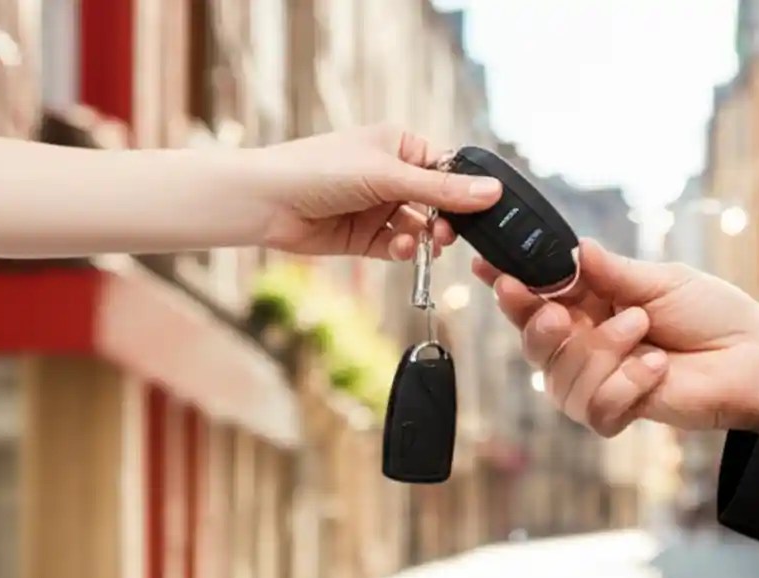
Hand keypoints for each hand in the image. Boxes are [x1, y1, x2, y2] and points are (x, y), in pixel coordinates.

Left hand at [253, 124, 501, 260]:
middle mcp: (392, 175)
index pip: (447, 168)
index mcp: (399, 145)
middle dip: (447, 219)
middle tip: (449, 234)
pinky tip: (399, 249)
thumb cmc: (318, 170)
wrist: (266, 202)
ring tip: (426, 244)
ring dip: (425, 238)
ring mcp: (379, 207)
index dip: (465, 189)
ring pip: (420, 228)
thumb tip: (492, 192)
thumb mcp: (388, 175)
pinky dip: (404, 251)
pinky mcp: (366, 237)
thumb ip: (442, 189)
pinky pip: (399, 247)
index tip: (484, 209)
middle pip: (439, 202)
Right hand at [465, 238, 758, 436]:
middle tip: (559, 310)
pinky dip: (625, 386)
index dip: (510, 284)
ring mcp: (599, 380)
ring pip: (559, 377)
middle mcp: (586, 342)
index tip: (489, 268)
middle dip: (536, 325)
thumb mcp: (662, 280)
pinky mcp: (618, 412)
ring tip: (643, 331)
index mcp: (591, 303)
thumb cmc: (713, 313)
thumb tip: (574, 249)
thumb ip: (613, 272)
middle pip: (532, 341)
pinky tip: (655, 369)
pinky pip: (593, 409)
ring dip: (601, 352)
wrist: (755, 358)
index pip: (537, 294)